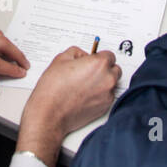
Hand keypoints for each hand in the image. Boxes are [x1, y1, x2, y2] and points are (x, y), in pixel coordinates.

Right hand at [16, 47, 121, 166]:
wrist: (50, 113)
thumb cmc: (53, 89)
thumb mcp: (61, 59)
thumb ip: (77, 53)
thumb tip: (82, 56)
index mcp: (99, 64)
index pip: (110, 55)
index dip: (99, 56)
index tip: (93, 59)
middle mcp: (107, 79)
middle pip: (115, 69)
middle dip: (105, 69)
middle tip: (90, 71)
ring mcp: (107, 95)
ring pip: (112, 84)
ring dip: (103, 82)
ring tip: (86, 84)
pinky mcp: (105, 108)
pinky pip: (107, 97)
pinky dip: (100, 95)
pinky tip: (85, 94)